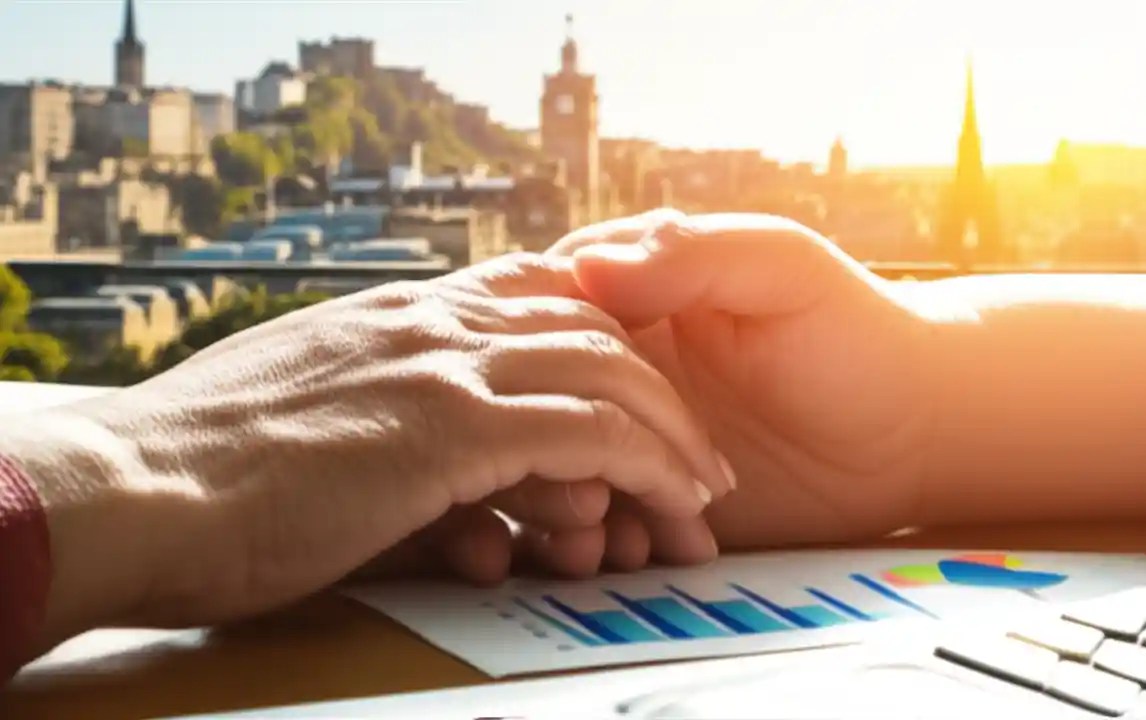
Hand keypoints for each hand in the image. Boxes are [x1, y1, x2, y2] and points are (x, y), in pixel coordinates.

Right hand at [10, 253, 733, 651]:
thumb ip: (397, 440)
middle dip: (656, 391)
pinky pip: (585, 432)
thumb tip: (468, 514)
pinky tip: (671, 498)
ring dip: (668, 433)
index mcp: (395, 313)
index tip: (639, 391)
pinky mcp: (446, 428)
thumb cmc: (205, 479)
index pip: (533, 297)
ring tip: (704, 486)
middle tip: (696, 449)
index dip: (600, 339)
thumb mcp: (310, 428)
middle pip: (589, 329)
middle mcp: (428, 323)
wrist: (129, 490)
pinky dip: (642, 464)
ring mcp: (439, 366)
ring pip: (604, 374)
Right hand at [551, 211, 935, 550]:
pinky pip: (606, 519)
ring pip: (560, 467)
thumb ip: (692, 256)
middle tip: (577, 491)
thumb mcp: (781, 268)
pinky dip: (602, 540)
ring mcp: (634, 434)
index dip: (532, 355)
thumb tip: (588, 265)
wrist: (912, 433)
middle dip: (541, 451)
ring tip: (594, 537)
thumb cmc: (855, 332)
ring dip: (561, 505)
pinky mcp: (657, 495)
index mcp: (635, 291)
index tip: (541, 397)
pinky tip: (628, 553)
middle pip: (536, 400)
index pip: (545, 312)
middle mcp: (621, 363)